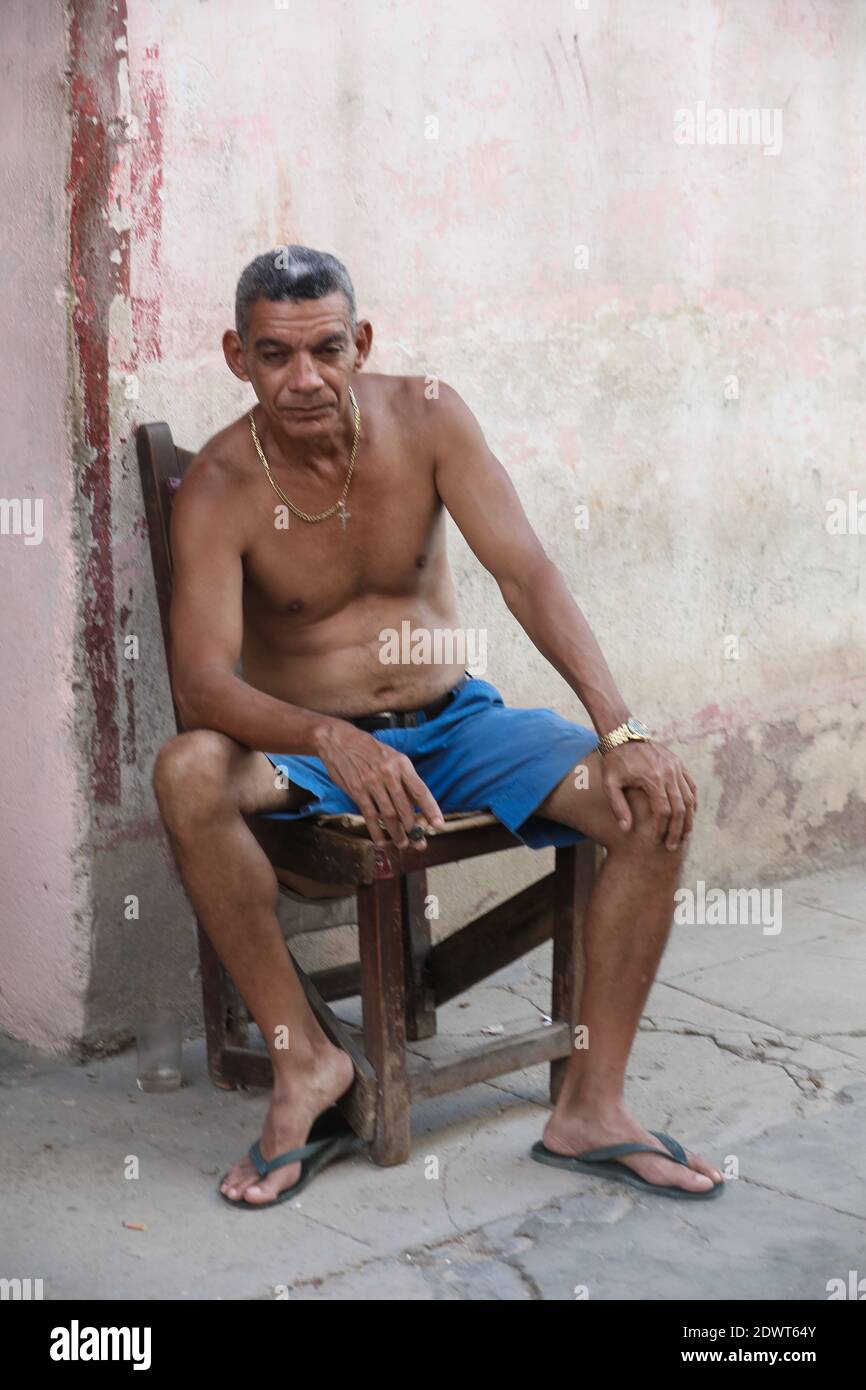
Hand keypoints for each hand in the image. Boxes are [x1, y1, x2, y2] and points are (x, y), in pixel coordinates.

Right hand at [314, 720, 444, 849]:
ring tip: (403, 844)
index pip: (420, 791)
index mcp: (401, 764)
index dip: (430, 809)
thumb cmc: (369, 749)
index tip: (438, 824)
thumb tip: (416, 802)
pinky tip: (382, 842)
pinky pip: (369, 815)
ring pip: (388, 814)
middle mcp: (388, 774)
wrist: (339, 740)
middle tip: (420, 843)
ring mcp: (371, 783)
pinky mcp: (357, 791)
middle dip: (413, 828)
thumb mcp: (392, 756)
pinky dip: (376, 831)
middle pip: (405, 807)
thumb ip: (404, 778)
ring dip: (397, 833)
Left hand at [600, 740, 696, 849]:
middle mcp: (668, 773)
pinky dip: (692, 802)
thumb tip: (626, 829)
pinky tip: (689, 815)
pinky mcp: (678, 764)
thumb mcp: (610, 784)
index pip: (663, 811)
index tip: (657, 841)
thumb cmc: (614, 761)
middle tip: (673, 846)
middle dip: (677, 830)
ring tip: (685, 836)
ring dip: (688, 819)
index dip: (662, 829)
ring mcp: (676, 767)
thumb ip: (618, 807)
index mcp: (652, 779)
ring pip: (689, 798)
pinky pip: (691, 786)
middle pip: (680, 808)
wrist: (624, 735)